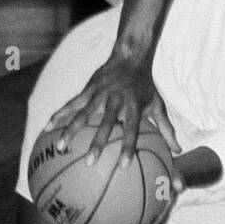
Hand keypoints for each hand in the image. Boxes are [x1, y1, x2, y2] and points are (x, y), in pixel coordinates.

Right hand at [45, 56, 179, 169]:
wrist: (130, 57)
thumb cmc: (145, 86)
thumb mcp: (158, 105)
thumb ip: (166, 129)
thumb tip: (177, 151)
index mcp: (134, 106)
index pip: (132, 130)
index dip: (128, 147)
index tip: (123, 166)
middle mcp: (116, 100)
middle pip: (106, 124)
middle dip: (97, 143)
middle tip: (90, 163)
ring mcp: (99, 94)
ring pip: (83, 114)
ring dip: (71, 131)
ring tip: (61, 148)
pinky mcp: (87, 89)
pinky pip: (71, 104)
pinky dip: (59, 115)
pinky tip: (47, 128)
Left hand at [89, 168, 184, 223]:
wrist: (165, 179)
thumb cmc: (169, 178)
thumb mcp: (177, 177)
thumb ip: (178, 180)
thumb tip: (180, 185)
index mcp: (155, 219)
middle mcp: (143, 223)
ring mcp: (133, 221)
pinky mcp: (122, 215)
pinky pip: (109, 221)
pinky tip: (81, 221)